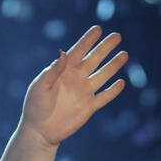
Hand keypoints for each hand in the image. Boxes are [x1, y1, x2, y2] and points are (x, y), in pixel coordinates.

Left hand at [20, 25, 127, 147]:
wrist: (39, 131)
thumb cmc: (35, 107)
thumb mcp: (40, 87)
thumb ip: (52, 71)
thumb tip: (63, 53)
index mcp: (63, 71)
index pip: (78, 52)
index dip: (88, 40)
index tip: (98, 29)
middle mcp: (76, 78)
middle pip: (94, 59)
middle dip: (105, 47)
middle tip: (117, 36)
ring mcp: (84, 92)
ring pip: (102, 75)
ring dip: (113, 65)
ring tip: (124, 54)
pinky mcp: (89, 107)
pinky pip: (104, 97)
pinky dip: (113, 91)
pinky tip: (121, 82)